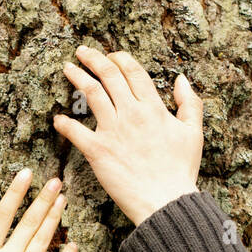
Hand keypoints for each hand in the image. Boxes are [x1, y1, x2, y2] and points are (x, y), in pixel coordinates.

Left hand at [53, 44, 202, 226]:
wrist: (166, 200)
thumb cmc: (181, 170)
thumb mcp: (194, 133)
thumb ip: (190, 103)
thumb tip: (181, 79)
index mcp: (153, 108)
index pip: (133, 72)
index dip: (120, 59)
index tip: (112, 55)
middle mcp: (131, 113)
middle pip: (109, 76)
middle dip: (94, 59)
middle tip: (83, 51)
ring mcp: (113, 131)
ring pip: (91, 93)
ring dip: (77, 77)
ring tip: (68, 68)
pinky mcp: (98, 151)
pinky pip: (76, 132)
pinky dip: (64, 124)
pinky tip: (58, 119)